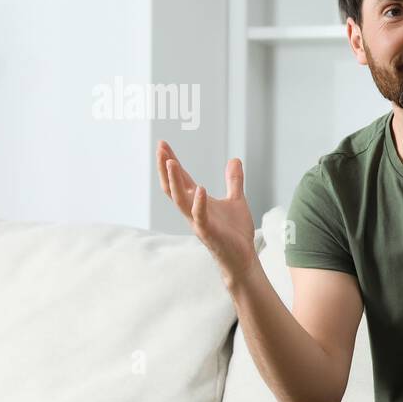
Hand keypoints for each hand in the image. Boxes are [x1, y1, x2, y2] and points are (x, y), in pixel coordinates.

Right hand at [156, 140, 256, 286]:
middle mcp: (192, 210)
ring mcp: (197, 221)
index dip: (171, 161)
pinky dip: (199, 202)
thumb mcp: (236, 200)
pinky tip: (201, 188)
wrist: (243, 257)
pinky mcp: (208, 232)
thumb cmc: (235, 232)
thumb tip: (235, 159)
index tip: (163, 143)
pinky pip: (200, 216)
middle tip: (160, 147)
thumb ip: (234, 181)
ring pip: (179, 200)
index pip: (180, 178)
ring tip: (170, 162)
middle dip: (165, 167)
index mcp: (197, 201)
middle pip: (172, 186)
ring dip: (174, 181)